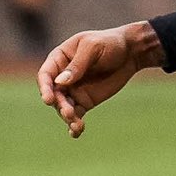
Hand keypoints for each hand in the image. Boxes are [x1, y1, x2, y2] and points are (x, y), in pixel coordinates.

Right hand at [37, 22, 163, 137]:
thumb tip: (60, 82)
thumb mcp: (93, 48)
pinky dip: (74, 124)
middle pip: (54, 94)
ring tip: (77, 125)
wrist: (131, 52)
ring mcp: (73, 90)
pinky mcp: (85, 101)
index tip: (49, 99)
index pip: (45, 75)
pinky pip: (76, 115)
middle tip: (69, 112)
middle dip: (59, 105)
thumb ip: (77, 65)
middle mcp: (62, 76)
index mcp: (59, 58)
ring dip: (67, 117)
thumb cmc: (110, 43)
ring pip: (63, 107)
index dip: (45, 87)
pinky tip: (76, 132)